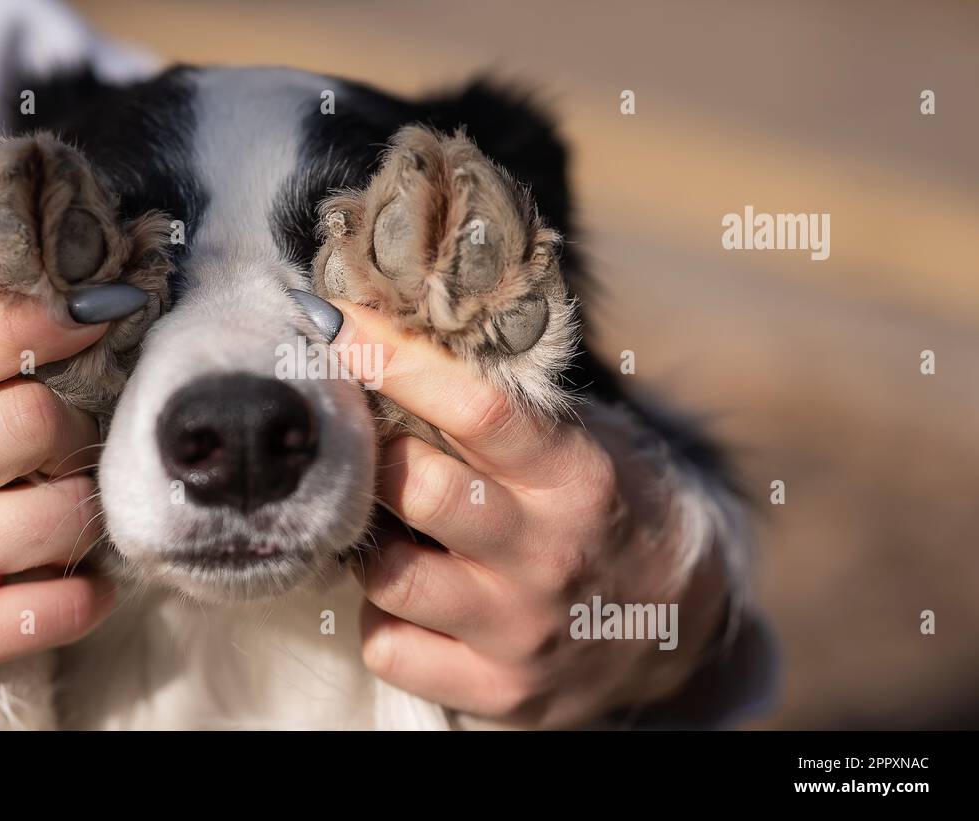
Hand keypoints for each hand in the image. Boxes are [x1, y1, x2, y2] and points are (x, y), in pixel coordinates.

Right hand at [0, 298, 121, 728]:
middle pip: (33, 420)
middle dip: (74, 434)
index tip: (89, 311)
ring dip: (84, 517)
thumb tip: (51, 323)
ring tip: (57, 525)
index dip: (30, 320)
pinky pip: (66, 603)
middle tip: (60, 456)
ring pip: (65, 512)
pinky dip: (87, 594)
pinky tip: (63, 585)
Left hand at [332, 302, 730, 727]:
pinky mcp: (499, 692)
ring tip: (390, 528)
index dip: (395, 359)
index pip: (476, 407)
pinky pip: (389, 648)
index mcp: (578, 476)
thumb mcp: (583, 441)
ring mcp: (522, 632)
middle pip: (417, 490)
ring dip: (368, 542)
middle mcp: (550, 555)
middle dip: (373, 457)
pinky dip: (382, 618)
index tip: (337, 324)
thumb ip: (500, 405)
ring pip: (387, 575)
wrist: (683, 621)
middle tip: (367, 446)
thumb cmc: (607, 505)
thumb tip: (381, 344)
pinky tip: (412, 598)